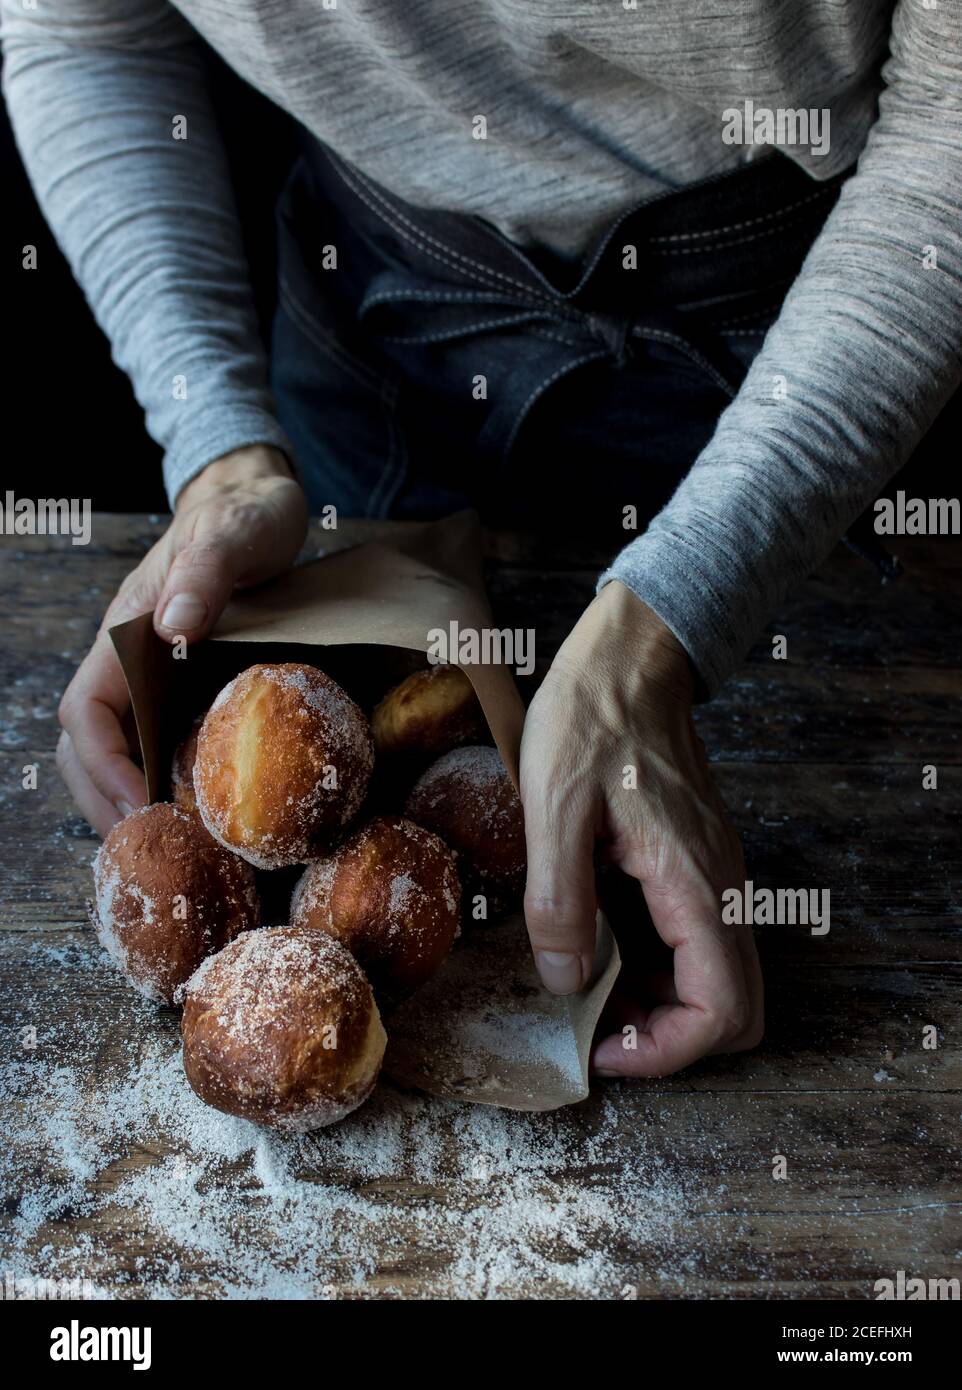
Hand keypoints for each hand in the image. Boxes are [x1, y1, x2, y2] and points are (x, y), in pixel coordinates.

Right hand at [57, 445, 306, 836]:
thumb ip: (204, 573)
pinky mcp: (186, 687)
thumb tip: (174, 625)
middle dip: (108, 801)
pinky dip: (167, 781)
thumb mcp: (232, 534)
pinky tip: (200, 811)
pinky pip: (160, 742)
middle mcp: (131, 660)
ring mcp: (156, 676)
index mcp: (126, 631)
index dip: (103, 763)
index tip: (137, 804)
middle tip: (151, 851)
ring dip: (133, 799)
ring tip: (173, 846)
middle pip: (90, 746)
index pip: (86, 711)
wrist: (260, 502)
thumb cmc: (244, 516)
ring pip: (121, 750)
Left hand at [519, 580, 762, 1076]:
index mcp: (693, 882)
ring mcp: (716, 876)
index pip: (720, 1011)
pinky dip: (660, 970)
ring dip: (663, 1007)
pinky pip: (699, 944)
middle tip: (596, 1028)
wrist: (629, 659)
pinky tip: (601, 948)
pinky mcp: (699, 865)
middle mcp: (721, 888)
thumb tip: (567, 982)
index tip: (599, 1044)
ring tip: (589, 993)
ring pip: (720, 981)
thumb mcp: (553, 808)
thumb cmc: (591, 720)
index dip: (664, 1051)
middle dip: (669, 1040)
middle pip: (736, 1011)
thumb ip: (561, 902)